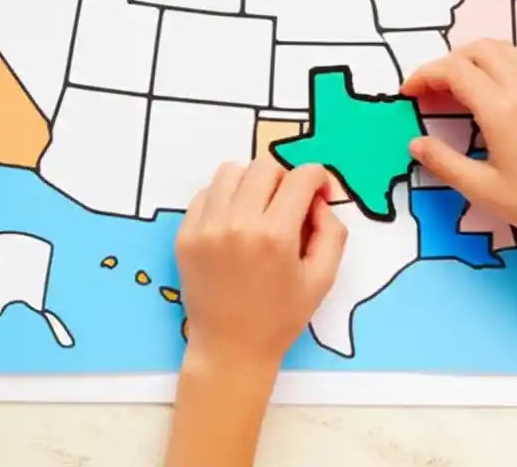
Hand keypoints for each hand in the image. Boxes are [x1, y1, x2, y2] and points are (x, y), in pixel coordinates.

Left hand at [175, 157, 347, 370]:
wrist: (230, 349)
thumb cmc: (280, 318)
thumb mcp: (323, 279)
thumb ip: (331, 232)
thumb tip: (319, 199)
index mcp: (275, 235)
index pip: (300, 178)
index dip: (318, 179)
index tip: (318, 193)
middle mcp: (237, 223)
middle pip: (265, 166)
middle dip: (285, 179)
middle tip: (289, 204)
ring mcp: (206, 227)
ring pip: (231, 171)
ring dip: (252, 182)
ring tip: (259, 209)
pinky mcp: (185, 235)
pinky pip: (206, 194)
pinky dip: (224, 199)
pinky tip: (234, 223)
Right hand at [401, 40, 516, 251]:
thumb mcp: (480, 189)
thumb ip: (443, 162)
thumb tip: (415, 143)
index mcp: (502, 110)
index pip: (455, 70)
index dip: (425, 75)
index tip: (408, 93)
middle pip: (478, 49)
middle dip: (446, 62)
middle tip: (429, 91)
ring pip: (501, 50)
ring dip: (471, 59)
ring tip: (453, 90)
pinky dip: (492, 68)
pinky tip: (483, 99)